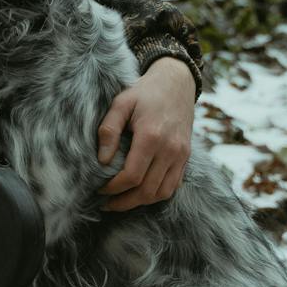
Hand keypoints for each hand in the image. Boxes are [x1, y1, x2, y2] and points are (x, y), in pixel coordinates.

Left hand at [95, 59, 195, 212]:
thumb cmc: (144, 92)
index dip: (113, 188)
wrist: (176, 82)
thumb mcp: (121, 103)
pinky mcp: (186, 157)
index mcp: (152, 136)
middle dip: (124, 202)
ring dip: (140, 202)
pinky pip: (173, 185)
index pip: (132, 176)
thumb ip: (109, 130)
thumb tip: (102, 160)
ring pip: (162, 193)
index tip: (99, 189)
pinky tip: (140, 193)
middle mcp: (170, 149)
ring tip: (121, 202)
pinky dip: (156, 194)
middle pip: (147, 190)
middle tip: (106, 204)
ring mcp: (181, 155)